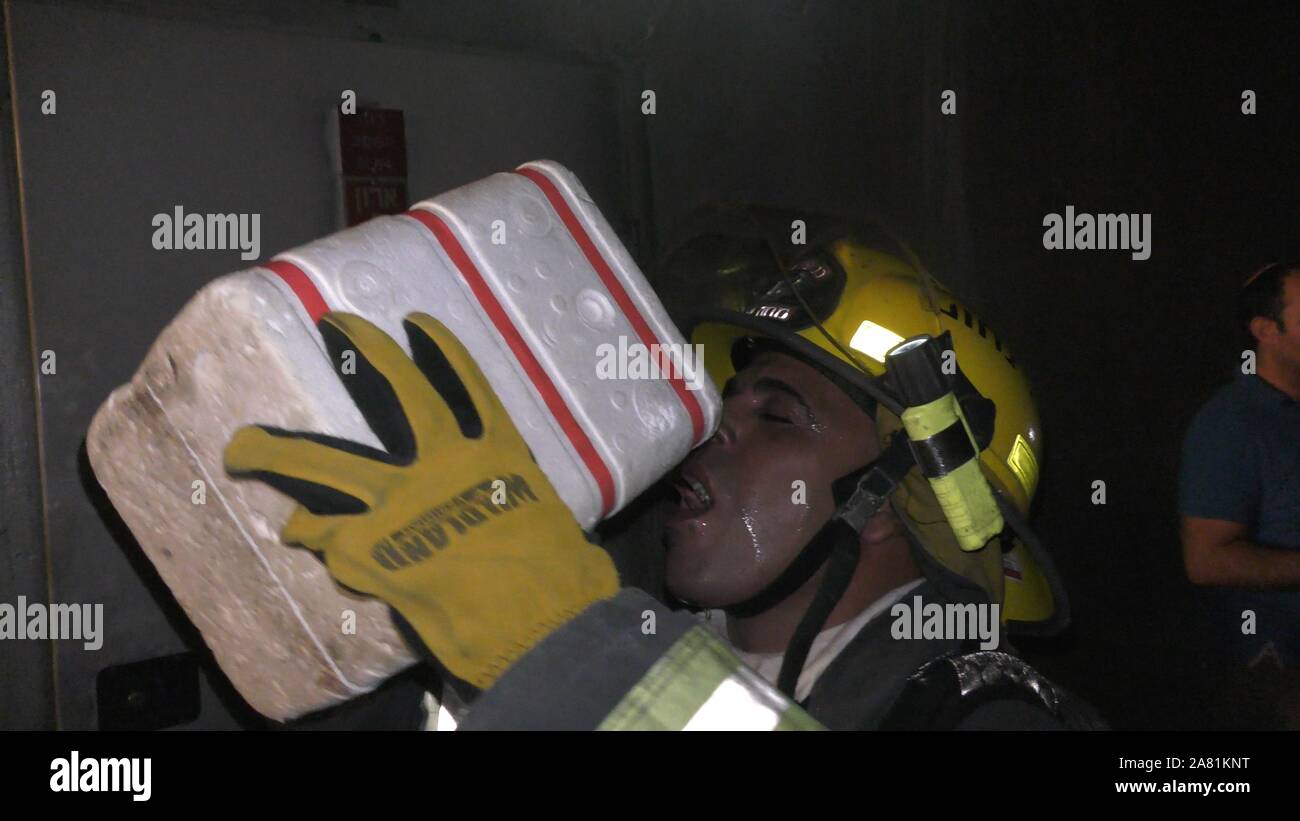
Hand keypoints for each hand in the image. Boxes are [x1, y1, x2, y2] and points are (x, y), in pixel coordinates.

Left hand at [224, 311, 619, 688]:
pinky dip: (314, 532)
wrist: (540, 623)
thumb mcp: (542, 520)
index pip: (467, 387)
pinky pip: (328, 533)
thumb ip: (506, 502)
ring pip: (327, 463)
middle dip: (362, 354)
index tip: (414, 322)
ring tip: (244, 445)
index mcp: (500, 454)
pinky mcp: (373, 547)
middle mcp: (447, 463)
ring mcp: (403, 501)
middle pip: (394, 395)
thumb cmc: (561, 580)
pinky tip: (300, 532)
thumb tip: (487, 512)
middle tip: (333, 327)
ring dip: (278, 452)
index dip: (441, 351)